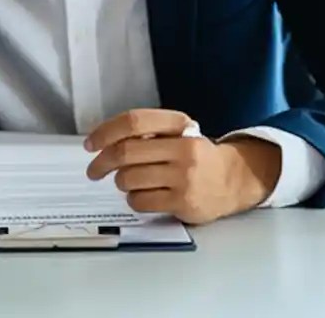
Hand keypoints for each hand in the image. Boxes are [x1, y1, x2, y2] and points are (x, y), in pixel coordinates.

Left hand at [84, 109, 281, 224]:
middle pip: (125, 152)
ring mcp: (184, 177)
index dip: (106, 131)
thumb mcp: (178, 134)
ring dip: (121, 182)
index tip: (90, 143)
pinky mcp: (183, 202)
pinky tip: (144, 196)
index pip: (134, 121)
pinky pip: (140, 201)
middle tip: (94, 170)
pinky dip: (134, 199)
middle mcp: (183, 149)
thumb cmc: (196, 156)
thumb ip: (147, 134)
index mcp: (179, 125)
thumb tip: (103, 143)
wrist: (235, 180)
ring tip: (131, 182)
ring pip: (129, 179)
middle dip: (101, 162)